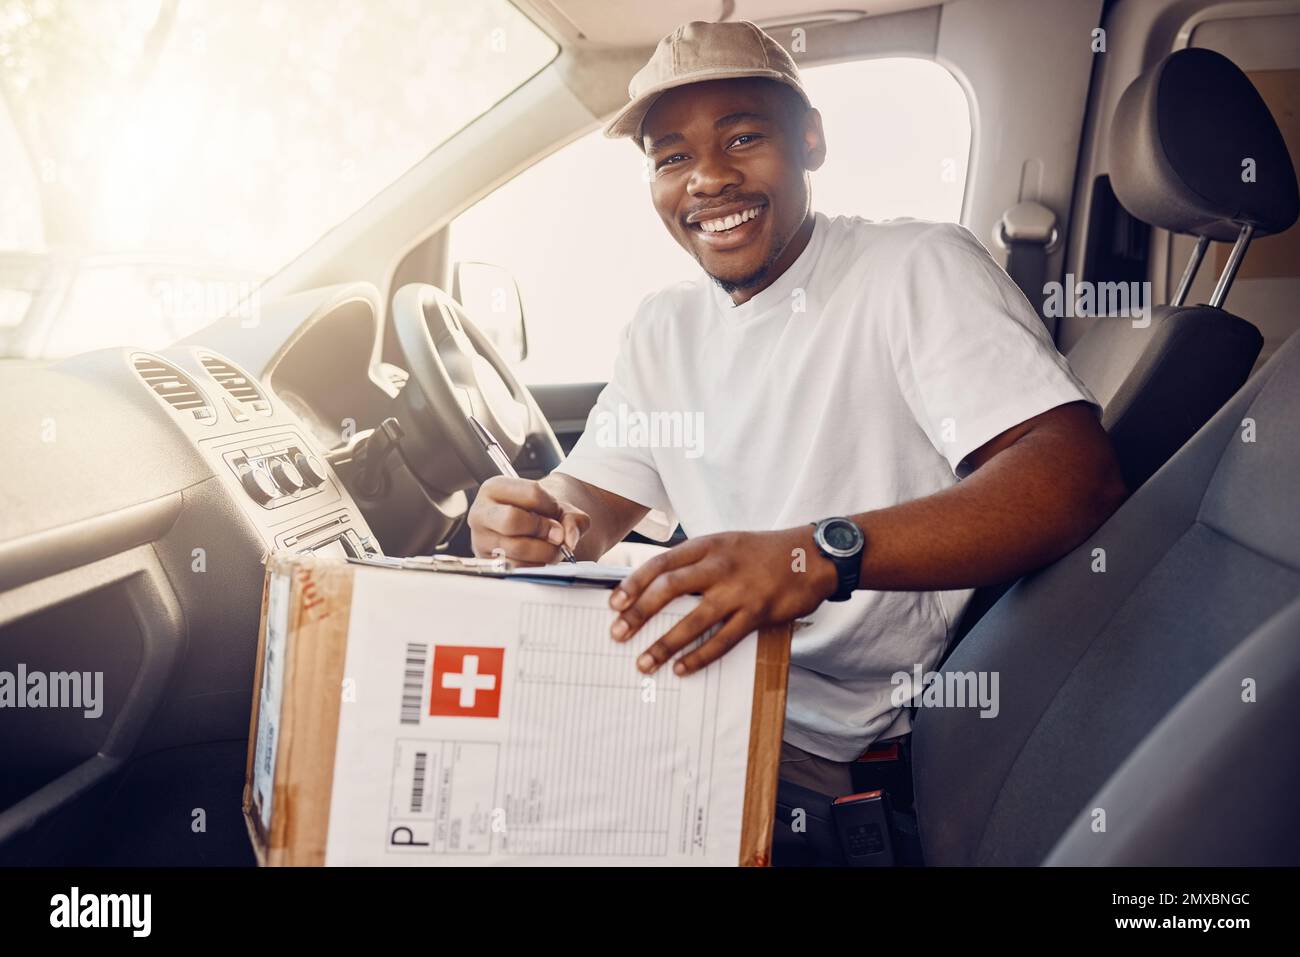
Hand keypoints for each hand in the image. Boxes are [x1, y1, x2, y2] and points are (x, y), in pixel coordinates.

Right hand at [468, 476, 590, 564]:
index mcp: (494, 488)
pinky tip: (540, 558)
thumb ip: (572, 518)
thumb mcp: (558, 508)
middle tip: (557, 535)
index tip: (556, 511)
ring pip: (516, 548)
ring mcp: (481, 540)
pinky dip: (536, 566)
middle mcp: (481, 513)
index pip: (531, 493)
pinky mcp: (488, 563)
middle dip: (543, 529)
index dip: (552, 505)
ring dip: (545, 551)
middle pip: (513, 520)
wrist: (526, 529)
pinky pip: (516, 568)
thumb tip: (569, 539)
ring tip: (552, 547)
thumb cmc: (539, 514)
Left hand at [609, 528, 837, 675]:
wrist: (811, 556)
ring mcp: (739, 590)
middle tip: (618, 634)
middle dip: (639, 613)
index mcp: (707, 546)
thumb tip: (654, 586)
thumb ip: (694, 562)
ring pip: (694, 620)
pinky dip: (699, 656)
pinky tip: (682, 668)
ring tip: (645, 663)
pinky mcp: (757, 612)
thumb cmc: (761, 552)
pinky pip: (723, 639)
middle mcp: (720, 565)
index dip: (634, 583)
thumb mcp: (725, 544)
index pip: (661, 563)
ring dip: (665, 643)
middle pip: (670, 589)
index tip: (614, 603)